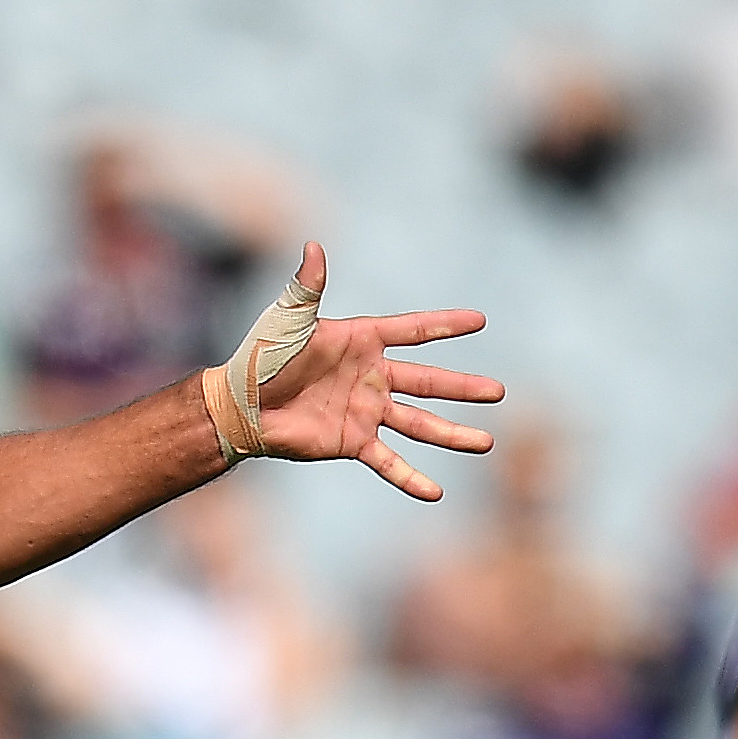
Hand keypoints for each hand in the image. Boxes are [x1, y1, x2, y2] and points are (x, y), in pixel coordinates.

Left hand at [237, 243, 502, 499]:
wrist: (239, 405)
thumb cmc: (262, 357)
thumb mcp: (288, 320)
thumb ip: (307, 287)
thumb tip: (314, 246)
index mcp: (362, 341)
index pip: (412, 331)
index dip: (444, 325)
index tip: (480, 320)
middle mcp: (371, 377)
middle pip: (428, 382)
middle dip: (463, 387)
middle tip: (498, 392)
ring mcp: (365, 411)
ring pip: (419, 424)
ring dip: (452, 434)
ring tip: (486, 443)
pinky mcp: (351, 441)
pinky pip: (387, 461)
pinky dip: (409, 477)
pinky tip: (435, 493)